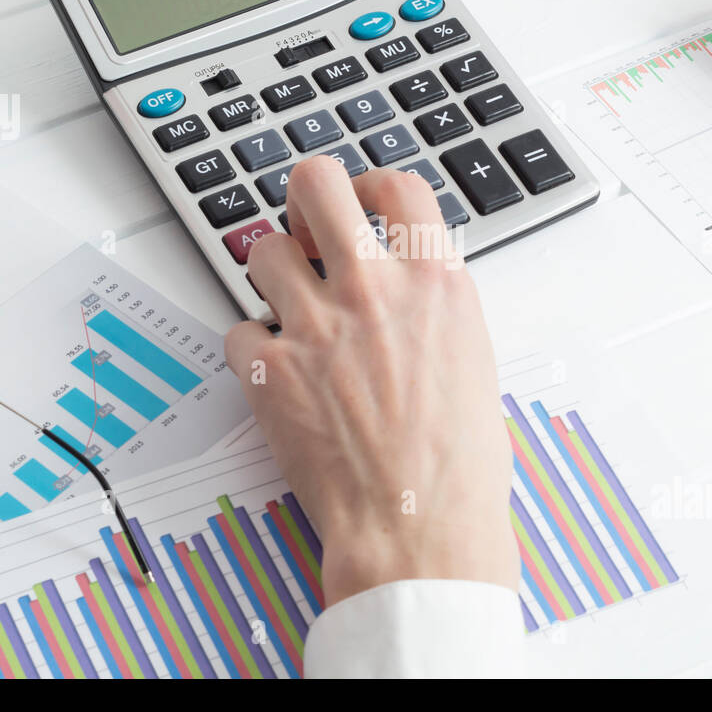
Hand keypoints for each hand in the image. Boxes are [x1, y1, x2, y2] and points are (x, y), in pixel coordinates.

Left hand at [224, 157, 518, 605]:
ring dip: (270, 273)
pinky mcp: (270, 370)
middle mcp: (374, 289)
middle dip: (304, 196)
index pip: (397, 185)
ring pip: (260, 249)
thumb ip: (434, 306)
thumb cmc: (458, 466)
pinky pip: (237, 328)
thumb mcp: (473, 360)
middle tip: (306, 227)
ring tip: (289, 307)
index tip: (362, 200)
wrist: (420, 528)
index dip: (371, 183)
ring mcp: (316, 325)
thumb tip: (409, 286)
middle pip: (317, 183)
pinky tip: (276, 371)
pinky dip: (251, 346)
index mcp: (435, 282)